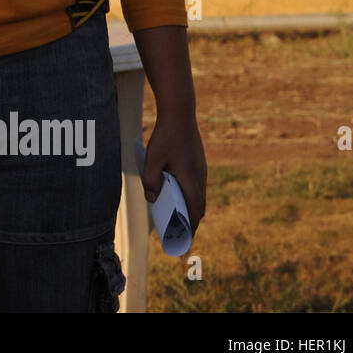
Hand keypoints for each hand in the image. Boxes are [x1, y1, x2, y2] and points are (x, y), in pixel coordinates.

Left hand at [142, 112, 206, 234]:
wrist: (180, 114)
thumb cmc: (165, 137)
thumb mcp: (152, 159)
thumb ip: (151, 181)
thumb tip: (152, 200)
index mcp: (191, 179)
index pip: (195, 210)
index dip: (191, 226)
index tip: (184, 238)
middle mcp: (200, 176)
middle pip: (199, 206)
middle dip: (191, 220)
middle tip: (179, 231)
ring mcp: (202, 169)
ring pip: (199, 195)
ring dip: (191, 207)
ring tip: (177, 216)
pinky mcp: (199, 162)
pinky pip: (198, 185)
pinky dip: (191, 195)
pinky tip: (179, 194)